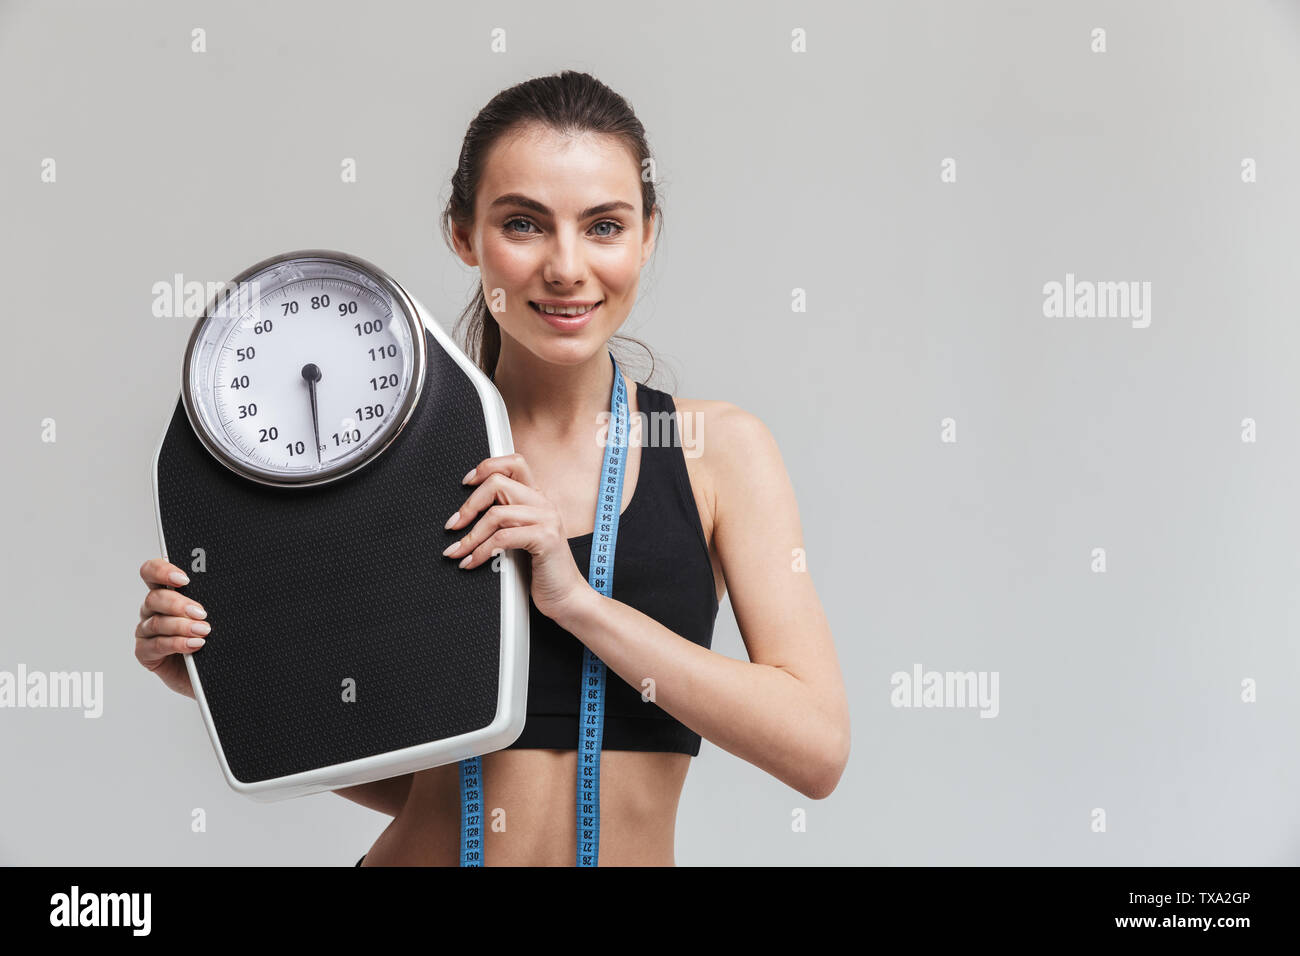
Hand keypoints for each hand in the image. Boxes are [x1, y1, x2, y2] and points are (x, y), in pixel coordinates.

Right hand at [135, 558, 209, 698]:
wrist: (213, 672)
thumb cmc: (213, 639)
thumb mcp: (215, 615)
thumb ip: (211, 600)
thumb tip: (224, 589)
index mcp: (166, 593)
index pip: (152, 572)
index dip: (162, 571)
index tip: (184, 579)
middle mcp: (153, 610)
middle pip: (155, 598)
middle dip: (179, 604)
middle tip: (201, 613)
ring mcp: (147, 632)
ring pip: (156, 622)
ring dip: (181, 626)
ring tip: (203, 631)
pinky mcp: (145, 653)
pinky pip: (156, 645)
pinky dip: (176, 644)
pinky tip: (194, 645)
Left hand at [443, 453, 592, 621]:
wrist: (566, 598)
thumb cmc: (542, 570)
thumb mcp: (522, 538)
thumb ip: (506, 520)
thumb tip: (468, 514)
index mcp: (538, 498)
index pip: (514, 463)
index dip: (486, 467)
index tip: (466, 483)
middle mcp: (544, 503)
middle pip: (498, 483)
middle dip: (469, 505)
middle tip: (453, 525)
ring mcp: (547, 519)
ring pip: (496, 513)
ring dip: (470, 536)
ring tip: (457, 552)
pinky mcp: (545, 539)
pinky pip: (502, 538)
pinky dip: (481, 552)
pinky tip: (472, 563)